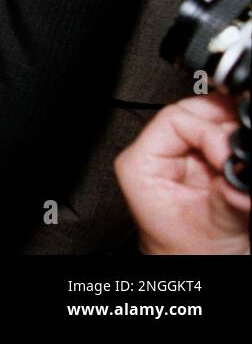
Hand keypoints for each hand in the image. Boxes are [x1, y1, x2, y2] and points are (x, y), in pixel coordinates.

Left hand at [115, 93, 250, 254]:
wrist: (196, 268)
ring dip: (232, 134)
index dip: (210, 132)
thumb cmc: (190, 254)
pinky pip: (219, 140)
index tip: (231, 155)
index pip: (175, 120)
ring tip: (245, 153)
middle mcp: (156, 155)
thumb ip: (228, 197)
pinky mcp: (199, 164)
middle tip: (246, 140)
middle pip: (193, 114)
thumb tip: (242, 170)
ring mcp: (178, 157)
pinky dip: (235, 145)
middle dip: (225, 125)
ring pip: (210, 123)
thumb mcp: (213, 226)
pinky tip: (243, 155)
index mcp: (142, 163)